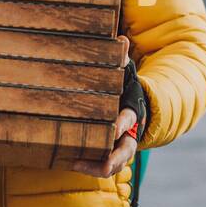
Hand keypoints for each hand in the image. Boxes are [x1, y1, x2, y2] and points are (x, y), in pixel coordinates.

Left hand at [71, 36, 138, 177]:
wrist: (134, 109)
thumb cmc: (124, 89)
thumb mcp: (125, 73)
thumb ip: (122, 60)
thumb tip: (121, 39)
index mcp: (133, 112)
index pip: (130, 119)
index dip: (123, 124)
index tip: (114, 128)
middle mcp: (130, 134)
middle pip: (126, 151)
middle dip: (115, 159)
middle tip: (103, 164)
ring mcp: (121, 148)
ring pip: (115, 165)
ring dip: (98, 167)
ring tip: (77, 164)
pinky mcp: (110, 156)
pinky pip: (103, 167)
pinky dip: (90, 168)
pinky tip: (71, 163)